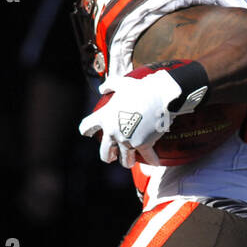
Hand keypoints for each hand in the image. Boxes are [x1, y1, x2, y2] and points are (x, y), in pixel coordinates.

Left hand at [78, 65, 201, 167]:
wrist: (159, 96)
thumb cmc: (140, 88)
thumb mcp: (122, 83)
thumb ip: (110, 85)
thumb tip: (102, 88)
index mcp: (105, 117)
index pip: (86, 127)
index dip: (86, 130)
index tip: (88, 133)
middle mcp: (113, 132)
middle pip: (104, 152)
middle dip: (108, 155)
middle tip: (112, 156)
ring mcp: (127, 140)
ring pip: (124, 160)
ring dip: (127, 161)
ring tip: (130, 161)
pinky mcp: (143, 144)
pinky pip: (147, 157)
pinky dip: (152, 160)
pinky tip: (155, 162)